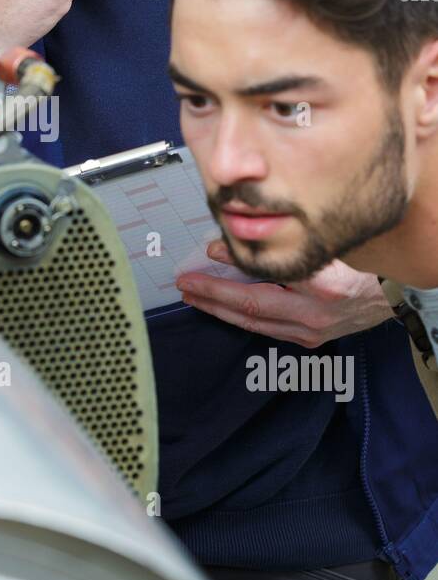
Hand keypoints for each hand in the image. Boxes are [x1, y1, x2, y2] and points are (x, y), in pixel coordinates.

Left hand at [175, 239, 392, 347]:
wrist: (396, 296)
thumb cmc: (365, 266)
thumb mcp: (330, 247)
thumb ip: (287, 245)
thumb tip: (238, 239)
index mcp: (322, 289)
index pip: (264, 278)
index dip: (230, 268)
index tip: (205, 253)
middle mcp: (314, 316)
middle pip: (251, 308)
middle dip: (212, 296)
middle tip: (185, 285)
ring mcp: (310, 332)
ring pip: (254, 324)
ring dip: (220, 310)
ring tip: (195, 297)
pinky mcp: (309, 340)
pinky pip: (267, 329)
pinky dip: (242, 317)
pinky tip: (225, 307)